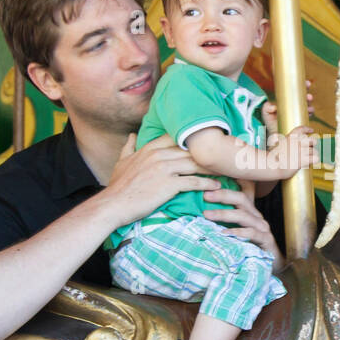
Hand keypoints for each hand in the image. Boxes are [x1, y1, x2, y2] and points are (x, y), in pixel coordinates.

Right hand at [103, 134, 219, 226]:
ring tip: (226, 170)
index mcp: (150, 148)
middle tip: (223, 157)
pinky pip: (194, 182)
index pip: (177, 138)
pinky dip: (207, 183)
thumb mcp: (121, 162)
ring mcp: (164, 169)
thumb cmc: (118, 187)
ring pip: (195, 164)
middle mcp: (159, 155)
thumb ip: (129, 147)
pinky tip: (217, 186)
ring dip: (212, 167)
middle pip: (190, 150)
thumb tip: (131, 135)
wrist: (114, 204)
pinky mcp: (169, 185)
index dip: (193, 141)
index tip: (207, 144)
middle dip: (208, 153)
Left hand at [203, 187, 284, 269]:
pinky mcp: (266, 240)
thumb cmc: (249, 249)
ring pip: (243, 215)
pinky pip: (251, 234)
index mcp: (249, 211)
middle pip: (241, 198)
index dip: (230, 183)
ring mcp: (263, 228)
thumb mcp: (234, 232)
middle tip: (205, 195)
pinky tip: (224, 234)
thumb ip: (223, 222)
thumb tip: (200, 213)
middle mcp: (257, 217)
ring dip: (224, 214)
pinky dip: (237, 233)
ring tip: (207, 215)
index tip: (211, 180)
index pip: (243, 190)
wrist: (271, 266)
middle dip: (222, 195)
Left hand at [262, 81, 314, 136]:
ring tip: (308, 107)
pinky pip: (309, 115)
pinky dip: (310, 113)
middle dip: (308, 95)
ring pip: (308, 105)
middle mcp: (296, 104)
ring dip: (310, 105)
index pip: (297, 89)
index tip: (307, 83)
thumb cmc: (270, 120)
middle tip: (308, 97)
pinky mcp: (302, 119)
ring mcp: (299, 111)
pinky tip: (309, 112)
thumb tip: (274, 107)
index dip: (303, 85)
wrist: (274, 132)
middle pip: (305, 97)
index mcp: (288, 98)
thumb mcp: (266, 112)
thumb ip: (267, 108)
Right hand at [265, 124, 317, 177]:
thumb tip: (282, 138)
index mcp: (290, 137)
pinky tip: (311, 162)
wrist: (270, 165)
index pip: (301, 129)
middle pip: (313, 140)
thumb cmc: (273, 156)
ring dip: (313, 155)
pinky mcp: (302, 160)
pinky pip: (315, 158)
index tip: (311, 130)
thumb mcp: (277, 144)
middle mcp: (296, 143)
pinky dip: (314, 160)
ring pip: (314, 151)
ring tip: (308, 158)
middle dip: (313, 144)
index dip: (307, 129)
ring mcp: (299, 151)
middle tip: (310, 148)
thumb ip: (282, 140)